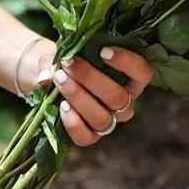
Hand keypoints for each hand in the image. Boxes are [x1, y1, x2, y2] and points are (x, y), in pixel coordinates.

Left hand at [21, 38, 153, 145]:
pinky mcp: (90, 135)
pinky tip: (62, 107)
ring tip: (59, 80)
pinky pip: (86, 137)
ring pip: (102, 118)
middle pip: (117, 97)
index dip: (127, 63)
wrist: (49, 76)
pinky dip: (73, 123)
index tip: (103, 51)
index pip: (142, 73)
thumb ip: (53, 59)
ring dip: (79, 97)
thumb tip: (46, 75)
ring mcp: (109, 121)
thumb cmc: (68, 60)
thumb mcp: (64, 51)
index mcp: (130, 79)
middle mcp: (124, 103)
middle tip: (68, 63)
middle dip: (90, 78)